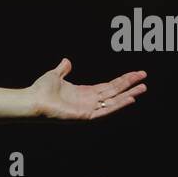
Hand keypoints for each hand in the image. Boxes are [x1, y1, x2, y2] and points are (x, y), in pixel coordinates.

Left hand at [29, 58, 146, 119]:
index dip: (122, 80)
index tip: (136, 73)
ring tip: (143, 87)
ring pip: (114, 101)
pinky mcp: (85, 115)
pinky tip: (130, 98)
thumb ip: (63, 69)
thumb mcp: (55, 75)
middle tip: (144, 77)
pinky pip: (105, 110)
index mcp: (84, 92)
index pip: (109, 86)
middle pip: (115, 92)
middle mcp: (89, 101)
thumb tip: (67, 61)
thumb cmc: (40, 90)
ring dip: (129, 94)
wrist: (32, 100)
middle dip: (130, 84)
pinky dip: (118, 105)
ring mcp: (88, 109)